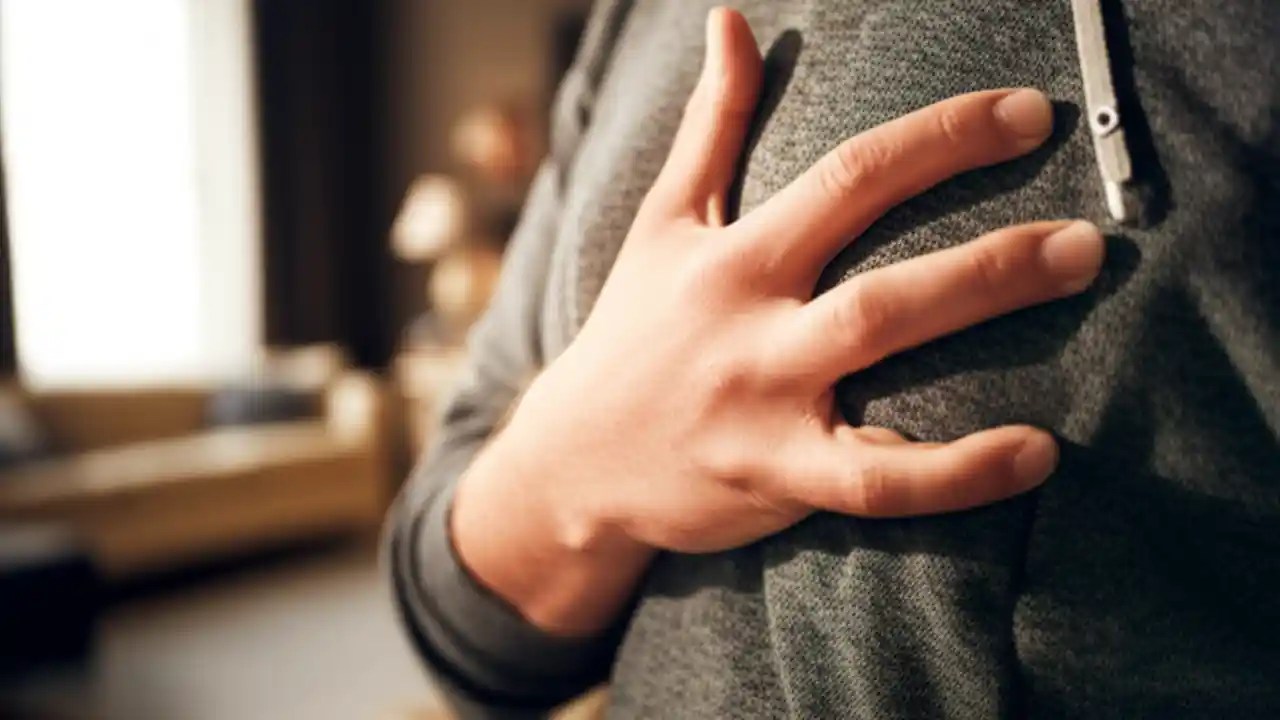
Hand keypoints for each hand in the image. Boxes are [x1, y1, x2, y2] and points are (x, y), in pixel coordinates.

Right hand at [452, 7, 1102, 632]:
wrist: (573, 460)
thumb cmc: (631, 333)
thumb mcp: (662, 223)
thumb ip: (712, 125)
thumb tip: (730, 20)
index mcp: (734, 255)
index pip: (850, 177)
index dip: (942, 140)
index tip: (1024, 118)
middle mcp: (749, 323)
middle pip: (881, 276)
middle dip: (990, 250)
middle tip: (1088, 237)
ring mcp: (763, 404)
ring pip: (879, 356)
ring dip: (982, 319)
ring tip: (1073, 299)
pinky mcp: (776, 477)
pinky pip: (876, 481)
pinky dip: (956, 472)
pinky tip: (1037, 453)